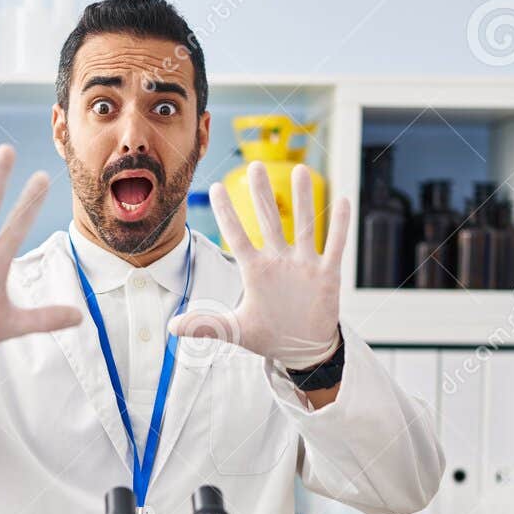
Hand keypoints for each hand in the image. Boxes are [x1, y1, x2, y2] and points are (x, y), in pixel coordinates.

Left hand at [168, 161, 349, 369]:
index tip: (215, 188)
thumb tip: (170, 328)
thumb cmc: (268, 335)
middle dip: (262, 193)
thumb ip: (205, 325)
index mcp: (255, 271)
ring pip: (303, 225)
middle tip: (255, 164)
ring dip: (303, 199)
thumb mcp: (235, 330)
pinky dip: (339, 226)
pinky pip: (334, 245)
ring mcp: (303, 265)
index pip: (237, 236)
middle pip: (269, 220)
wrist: (301, 349)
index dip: (227, 214)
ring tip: (299, 170)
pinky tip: (342, 200)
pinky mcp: (326, 275)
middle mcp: (279, 261)